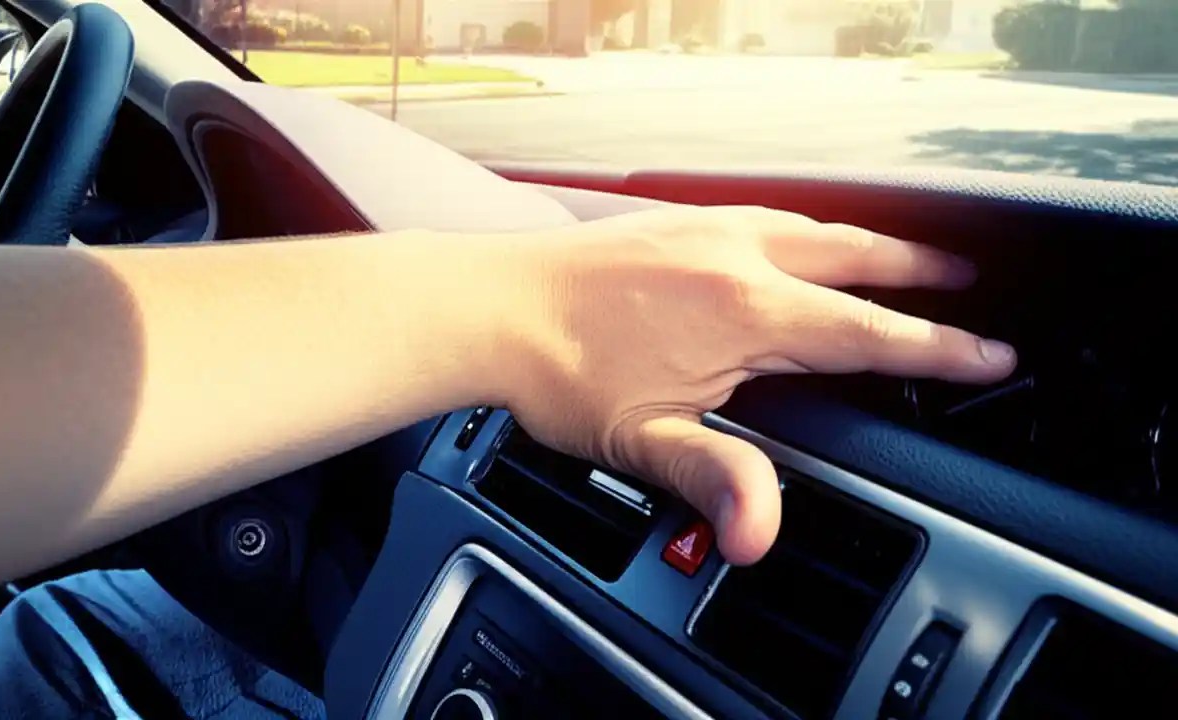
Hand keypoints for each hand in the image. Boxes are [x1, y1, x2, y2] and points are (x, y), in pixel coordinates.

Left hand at [496, 206, 1015, 564]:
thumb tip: (761, 534)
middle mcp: (739, 257)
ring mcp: (707, 229)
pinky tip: (800, 236)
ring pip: (816, 228)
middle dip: (923, 273)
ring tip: (902, 252)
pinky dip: (809, 226)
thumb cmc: (559, 372)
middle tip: (969, 281)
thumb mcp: (644, 441)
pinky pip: (768, 213)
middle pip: (859, 259)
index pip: (870, 333)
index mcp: (748, 313)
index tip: (990, 354)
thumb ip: (716, 481)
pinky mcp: (676, 221)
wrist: (491, 305)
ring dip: (869, 242)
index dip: (938, 349)